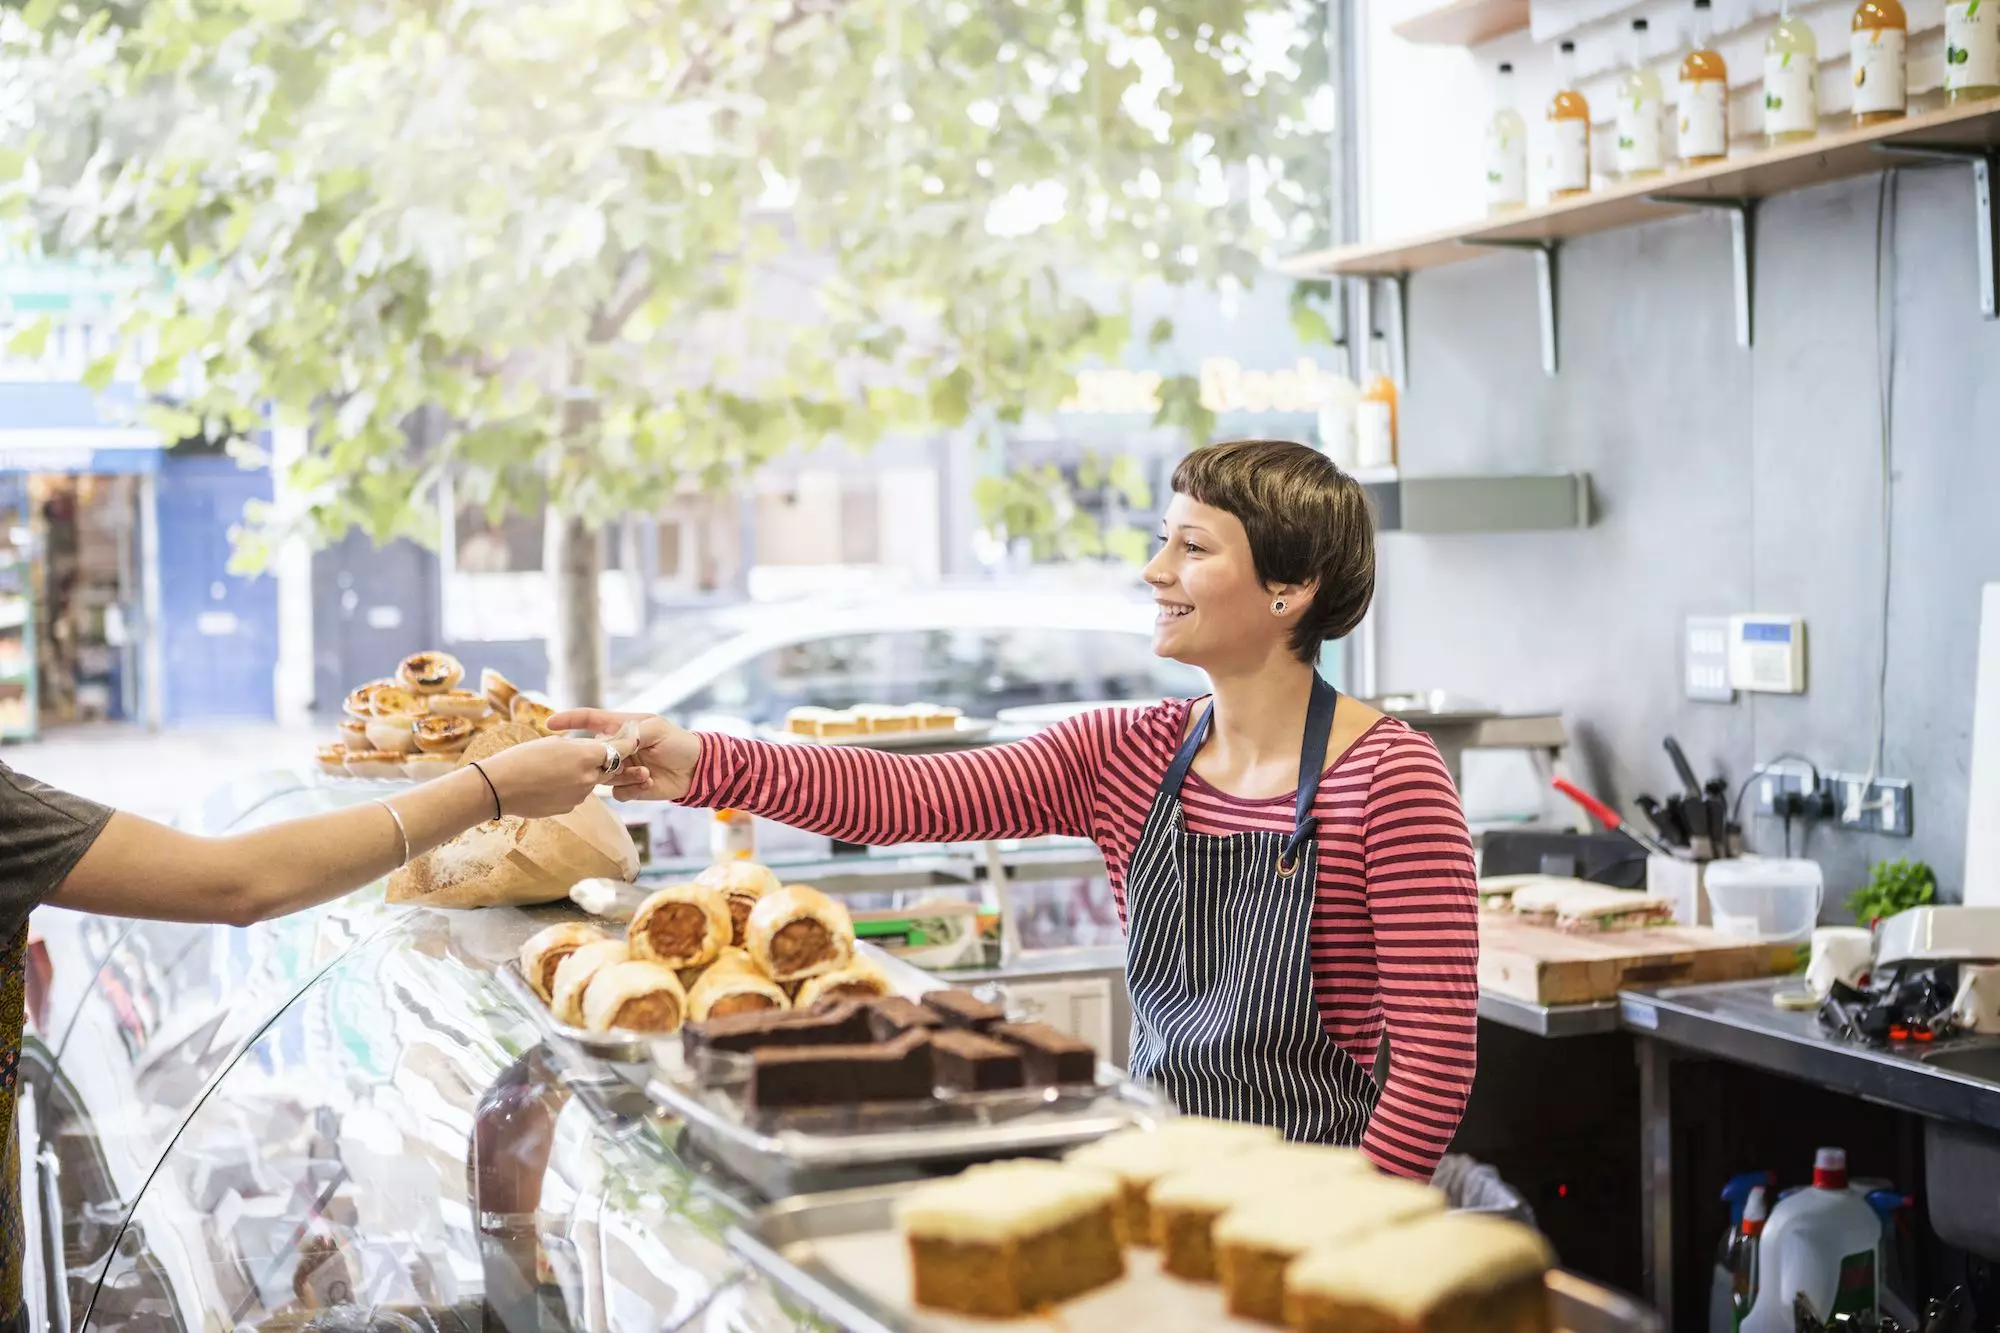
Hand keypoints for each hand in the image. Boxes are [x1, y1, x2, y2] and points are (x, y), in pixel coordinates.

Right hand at [474, 734, 638, 817]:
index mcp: (586, 756)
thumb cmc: (521, 758)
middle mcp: (588, 778)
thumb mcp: (552, 743)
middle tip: (596, 752)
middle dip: (605, 760)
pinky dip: (571, 787)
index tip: (630, 738)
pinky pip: (577, 794)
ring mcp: (580, 796)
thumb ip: (577, 746)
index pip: (619, 749)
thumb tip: (587, 748)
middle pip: (609, 768)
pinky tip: (550, 782)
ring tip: (559, 767)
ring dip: (585, 774)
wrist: (499, 788)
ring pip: (592, 782)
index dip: (626, 743)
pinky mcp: (569, 808)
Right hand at [545, 709, 699, 802]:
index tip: (549, 724)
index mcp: (620, 727)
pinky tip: (647, 784)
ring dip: (619, 777)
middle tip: (616, 763)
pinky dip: (629, 790)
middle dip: (597, 759)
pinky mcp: (629, 788)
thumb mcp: (657, 730)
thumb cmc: (679, 742)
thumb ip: (633, 733)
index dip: (569, 720)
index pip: (589, 720)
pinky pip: (617, 793)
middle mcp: (617, 748)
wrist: (696, 770)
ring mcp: (621, 769)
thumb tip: (612, 741)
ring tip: (643, 773)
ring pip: (603, 776)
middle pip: (592, 753)